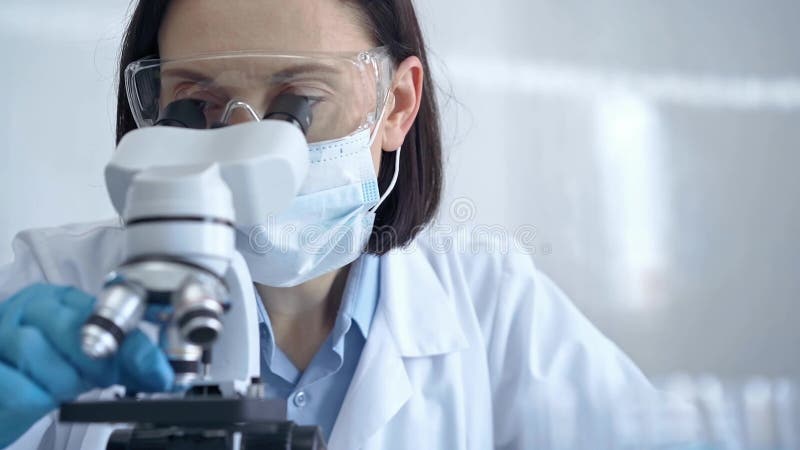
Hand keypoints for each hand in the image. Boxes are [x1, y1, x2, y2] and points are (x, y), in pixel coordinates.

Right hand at [0, 283, 173, 447]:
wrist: (0, 384)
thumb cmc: (36, 368)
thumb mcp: (84, 360)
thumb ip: (123, 363)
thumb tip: (162, 374)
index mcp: (58, 299)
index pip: (106, 315)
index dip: (133, 346)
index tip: (156, 370)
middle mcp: (28, 309)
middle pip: (76, 330)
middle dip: (97, 363)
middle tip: (100, 378)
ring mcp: (1, 333)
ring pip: (45, 358)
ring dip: (61, 383)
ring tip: (58, 386)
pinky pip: (22, 390)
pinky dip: (35, 400)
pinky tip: (36, 397)